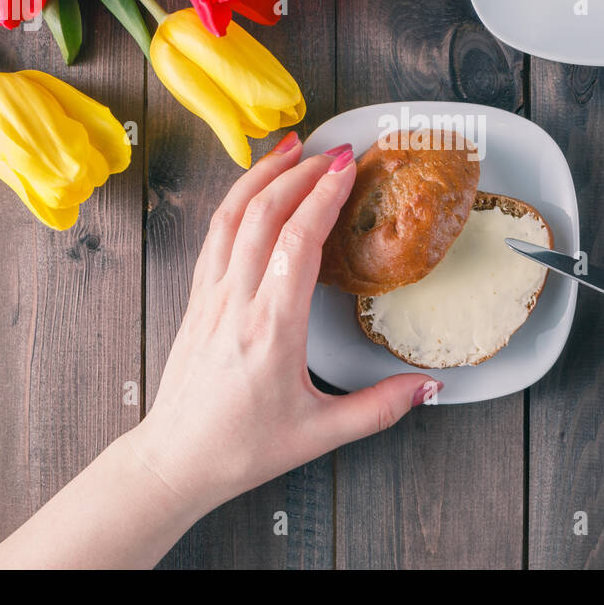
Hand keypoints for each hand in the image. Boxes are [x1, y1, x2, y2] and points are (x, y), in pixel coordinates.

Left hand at [126, 133, 440, 517]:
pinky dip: (236, 199)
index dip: (322, 197)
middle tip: (334, 149)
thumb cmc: (242, 447)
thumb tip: (428, 387)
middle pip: (263, 215)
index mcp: (272, 328)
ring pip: (231, 216)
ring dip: (262, 175)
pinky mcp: (198, 298)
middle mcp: (237, 302)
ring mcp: (211, 296)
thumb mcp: (320, 434)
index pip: (297, 242)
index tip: (346, 167)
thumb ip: (378, 408)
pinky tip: (252, 187)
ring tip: (291, 145)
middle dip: (300, 173)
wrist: (176, 459)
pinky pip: (215, 235)